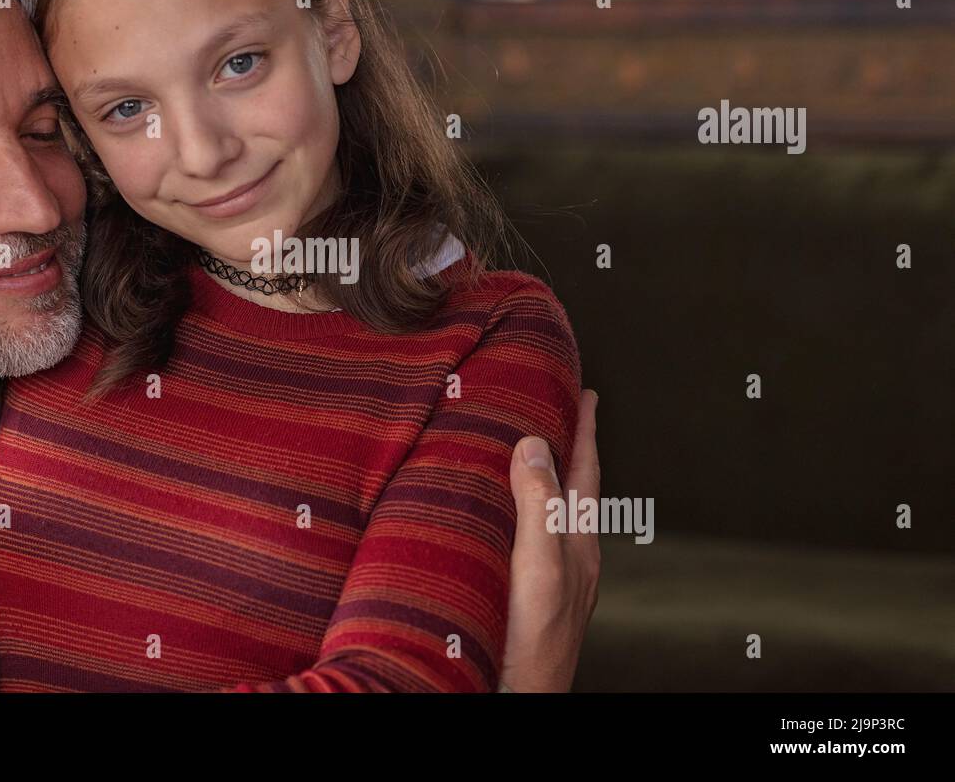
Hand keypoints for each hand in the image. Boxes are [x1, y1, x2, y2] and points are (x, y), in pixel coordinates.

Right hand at [498, 389, 600, 691]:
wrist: (522, 695)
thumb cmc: (535, 638)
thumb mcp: (539, 562)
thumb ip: (540, 505)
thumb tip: (535, 444)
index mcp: (578, 541)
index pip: (585, 471)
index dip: (584, 429)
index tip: (585, 391)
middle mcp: (568, 555)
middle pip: (571, 488)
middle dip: (566, 447)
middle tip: (557, 410)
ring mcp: (551, 577)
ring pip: (550, 513)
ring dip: (542, 479)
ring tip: (530, 451)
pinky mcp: (527, 594)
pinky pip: (528, 535)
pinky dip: (520, 511)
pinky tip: (501, 517)